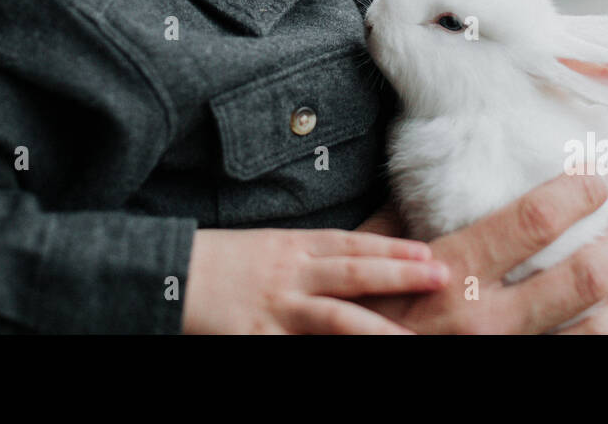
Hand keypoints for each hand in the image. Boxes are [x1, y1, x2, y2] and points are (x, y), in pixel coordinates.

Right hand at [181, 227, 450, 333]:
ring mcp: (276, 308)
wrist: (166, 274)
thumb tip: (362, 254)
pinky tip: (358, 362)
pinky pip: (300, 351)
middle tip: (441, 275)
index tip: (429, 253)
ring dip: (376, 328)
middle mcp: (290, 274)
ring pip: (334, 318)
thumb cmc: (223, 262)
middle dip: (398, 275)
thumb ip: (313, 253)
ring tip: (411, 339)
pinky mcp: (258, 339)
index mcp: (293, 247)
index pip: (352, 245)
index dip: (393, 249)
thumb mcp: (271, 246)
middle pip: (352, 273)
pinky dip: (325, 356)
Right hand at [358, 173, 607, 333]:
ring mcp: (504, 353)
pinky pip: (580, 355)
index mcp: (453, 272)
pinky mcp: (513, 370)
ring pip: (598, 329)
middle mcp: (486, 320)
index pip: (536, 221)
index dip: (578, 191)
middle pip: (584, 275)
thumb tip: (441, 170)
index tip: (596, 174)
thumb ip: (411, 214)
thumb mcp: (371, 248)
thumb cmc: (354, 301)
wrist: (337, 356)